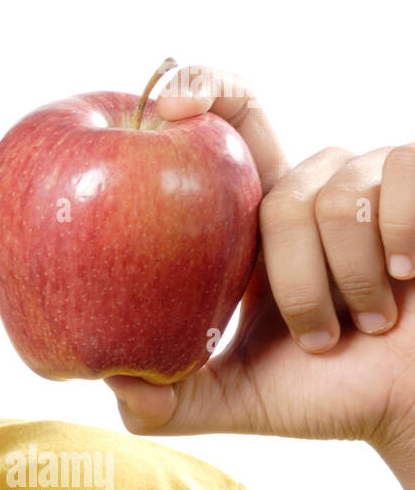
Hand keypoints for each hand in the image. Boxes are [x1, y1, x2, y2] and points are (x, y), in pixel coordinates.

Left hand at [102, 66, 414, 489]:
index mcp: (259, 218)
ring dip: (351, 280)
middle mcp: (315, 185)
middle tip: (318, 338)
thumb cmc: (335, 393)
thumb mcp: (242, 398)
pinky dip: (401, 244)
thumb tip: (105, 382)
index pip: (232, 121)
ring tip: (367, 322)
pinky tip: (410, 278)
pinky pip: (400, 186)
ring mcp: (375, 179)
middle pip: (284, 197)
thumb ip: (173, 399)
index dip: (204, 89)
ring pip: (339, 200)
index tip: (171, 107)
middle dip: (300, 283)